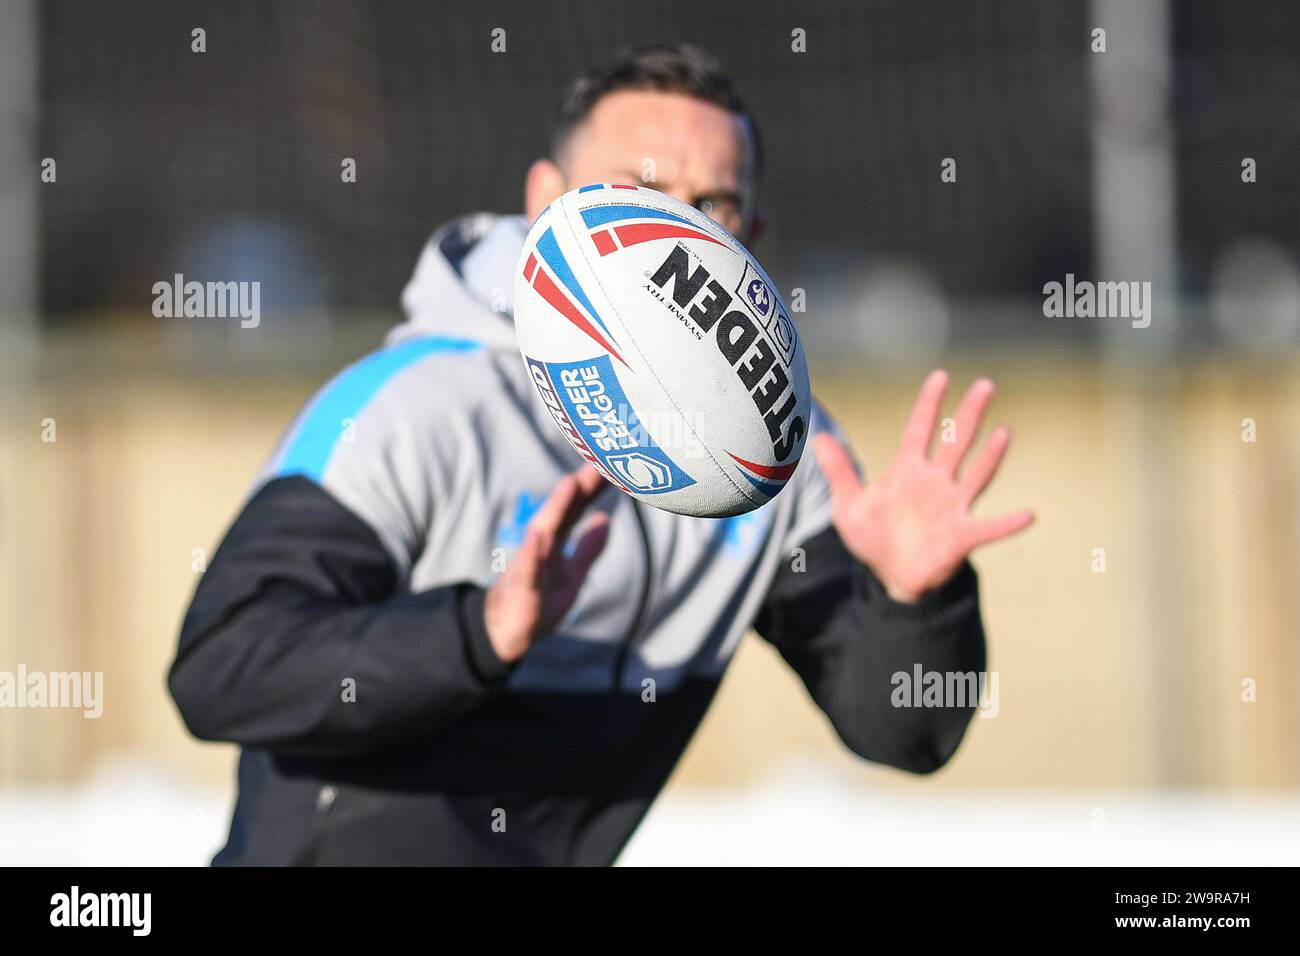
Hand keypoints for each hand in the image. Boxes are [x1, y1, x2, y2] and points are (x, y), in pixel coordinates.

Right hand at [483, 466, 610, 663]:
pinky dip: (532, 553)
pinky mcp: (521, 589)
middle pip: (562, 511)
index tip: (615, 463)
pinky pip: (527, 570)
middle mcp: (541, 546)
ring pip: (544, 532)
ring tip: (571, 484)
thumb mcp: (572, 576)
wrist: (505, 632)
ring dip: (556, 508)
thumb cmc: (538, 602)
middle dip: (580, 486)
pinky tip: (539, 537)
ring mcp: (529, 565)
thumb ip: (587, 549)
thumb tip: (606, 520)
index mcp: (554, 542)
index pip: (576, 509)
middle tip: (598, 460)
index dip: (594, 487)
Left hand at [814, 370, 1033, 602]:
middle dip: (969, 414)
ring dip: (992, 456)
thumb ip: (839, 472)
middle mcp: (935, 482)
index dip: (929, 404)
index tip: (941, 376)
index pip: (920, 429)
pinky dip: (1008, 524)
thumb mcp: (848, 505)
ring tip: (1005, 432)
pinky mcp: (962, 536)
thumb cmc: (874, 537)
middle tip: (986, 384)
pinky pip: (989, 529)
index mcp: (908, 471)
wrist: (891, 577)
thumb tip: (816, 438)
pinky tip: (1029, 515)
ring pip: (976, 476)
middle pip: (956, 442)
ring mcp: (952, 507)